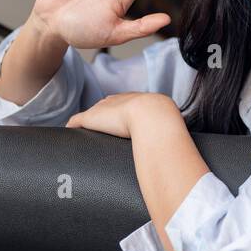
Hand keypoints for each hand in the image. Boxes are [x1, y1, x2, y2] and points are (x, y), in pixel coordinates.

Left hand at [65, 92, 179, 138]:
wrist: (152, 115)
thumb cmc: (163, 121)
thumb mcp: (168, 122)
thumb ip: (171, 132)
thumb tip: (181, 149)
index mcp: (135, 100)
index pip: (123, 104)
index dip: (119, 112)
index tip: (118, 121)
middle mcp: (117, 101)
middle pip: (106, 106)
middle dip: (103, 115)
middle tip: (101, 127)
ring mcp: (104, 110)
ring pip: (91, 114)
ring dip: (86, 122)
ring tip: (82, 131)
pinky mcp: (91, 119)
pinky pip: (77, 121)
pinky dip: (73, 126)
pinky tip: (68, 132)